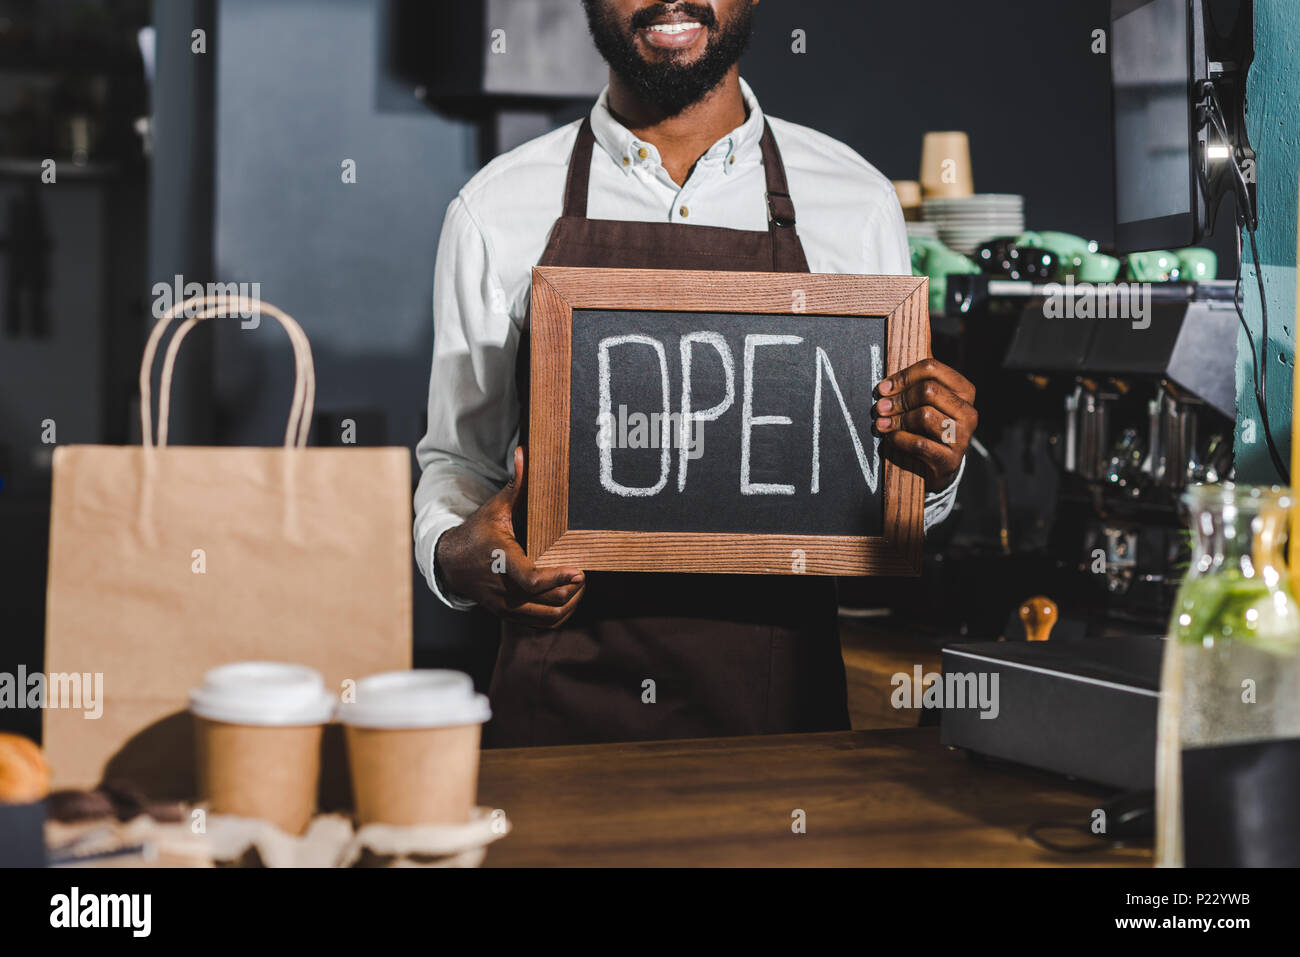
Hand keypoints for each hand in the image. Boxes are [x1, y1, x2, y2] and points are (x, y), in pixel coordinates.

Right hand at [435, 446, 585, 627]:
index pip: (532, 580)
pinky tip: (567, 597)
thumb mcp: (495, 508)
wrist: (451, 563)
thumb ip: (516, 485)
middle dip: (573, 589)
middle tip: (584, 572)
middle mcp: (504, 589)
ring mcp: (506, 607)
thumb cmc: (478, 533)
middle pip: (549, 601)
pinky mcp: (509, 616)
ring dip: (570, 603)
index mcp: (502, 561)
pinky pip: (542, 624)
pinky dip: (559, 614)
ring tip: (578, 585)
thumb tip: (525, 452)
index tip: (579, 571)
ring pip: (549, 617)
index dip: (557, 578)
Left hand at [873, 358, 976, 490]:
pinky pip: (919, 442)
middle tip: (878, 407)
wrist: (940, 468)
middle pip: (927, 390)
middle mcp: (968, 411)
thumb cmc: (929, 428)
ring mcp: (963, 436)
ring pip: (923, 415)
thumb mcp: (928, 402)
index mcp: (964, 390)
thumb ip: (916, 383)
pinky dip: (899, 439)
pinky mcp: (951, 459)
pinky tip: (891, 438)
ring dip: (896, 419)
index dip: (903, 375)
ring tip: (881, 423)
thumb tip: (889, 369)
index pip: (932, 368)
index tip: (883, 388)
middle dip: (898, 398)